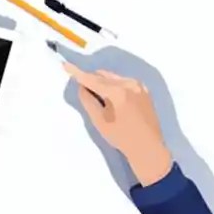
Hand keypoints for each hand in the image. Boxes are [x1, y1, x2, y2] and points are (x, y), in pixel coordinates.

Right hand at [63, 63, 172, 186]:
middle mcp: (129, 84)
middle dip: (92, 80)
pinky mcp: (144, 90)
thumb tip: (82, 87)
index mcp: (118, 92)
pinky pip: (123, 81)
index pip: (92, 80)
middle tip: (85, 92)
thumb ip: (88, 101)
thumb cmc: (121, 137)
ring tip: (102, 100)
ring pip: (113, 77)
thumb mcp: (99, 121)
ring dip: (103, 83)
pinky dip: (115, 86)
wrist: (148, 148)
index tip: (65, 65)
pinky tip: (115, 100)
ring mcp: (138, 86)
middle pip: (103, 75)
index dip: (77, 73)